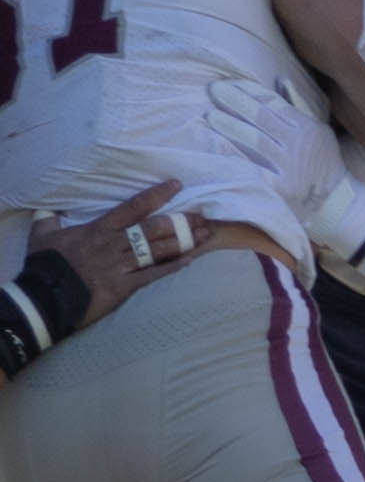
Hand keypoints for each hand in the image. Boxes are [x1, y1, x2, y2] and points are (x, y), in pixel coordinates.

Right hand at [32, 180, 211, 325]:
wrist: (44, 296)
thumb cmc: (45, 264)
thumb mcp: (42, 236)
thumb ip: (49, 220)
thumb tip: (47, 211)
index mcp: (99, 229)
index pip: (134, 207)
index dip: (157, 195)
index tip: (176, 185)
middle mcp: (115, 244)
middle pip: (154, 228)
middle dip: (180, 221)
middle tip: (202, 216)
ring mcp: (121, 265)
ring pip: (159, 250)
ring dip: (184, 242)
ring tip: (205, 235)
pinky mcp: (124, 286)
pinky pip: (153, 275)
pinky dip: (172, 267)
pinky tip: (190, 260)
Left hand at [207, 78, 364, 269]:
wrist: (337, 204)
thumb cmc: (323, 163)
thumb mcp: (319, 131)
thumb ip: (298, 106)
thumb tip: (280, 78)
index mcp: (307, 128)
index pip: (274, 103)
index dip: (250, 91)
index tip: (231, 83)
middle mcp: (299, 146)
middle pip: (261, 118)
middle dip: (235, 101)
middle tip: (213, 89)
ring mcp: (289, 168)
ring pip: (254, 140)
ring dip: (229, 125)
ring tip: (209, 115)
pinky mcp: (279, 189)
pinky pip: (251, 167)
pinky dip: (233, 155)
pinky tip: (216, 143)